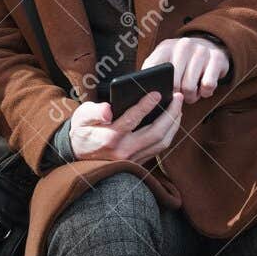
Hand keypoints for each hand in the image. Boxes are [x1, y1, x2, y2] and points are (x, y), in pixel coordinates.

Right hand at [67, 90, 185, 162]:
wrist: (77, 156)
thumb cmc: (81, 132)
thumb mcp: (81, 118)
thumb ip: (94, 112)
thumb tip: (107, 108)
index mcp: (109, 137)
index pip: (132, 119)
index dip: (146, 105)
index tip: (158, 92)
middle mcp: (123, 150)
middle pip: (155, 133)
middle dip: (170, 113)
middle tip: (179, 96)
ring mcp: (132, 159)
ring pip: (161, 143)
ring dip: (173, 124)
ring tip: (178, 107)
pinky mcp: (138, 162)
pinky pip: (158, 149)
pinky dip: (168, 134)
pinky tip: (171, 121)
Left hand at [143, 36, 230, 103]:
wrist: (209, 43)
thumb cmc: (181, 60)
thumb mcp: (163, 60)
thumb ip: (151, 72)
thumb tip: (138, 92)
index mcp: (165, 47)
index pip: (152, 70)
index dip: (154, 88)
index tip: (157, 95)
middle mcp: (183, 45)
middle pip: (173, 84)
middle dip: (176, 96)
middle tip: (179, 96)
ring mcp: (200, 50)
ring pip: (190, 87)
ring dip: (191, 97)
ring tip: (191, 93)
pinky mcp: (216, 58)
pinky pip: (208, 85)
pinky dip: (205, 93)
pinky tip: (203, 88)